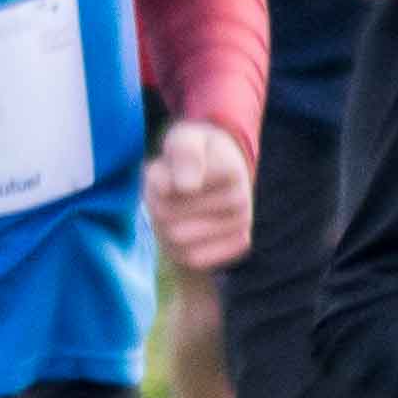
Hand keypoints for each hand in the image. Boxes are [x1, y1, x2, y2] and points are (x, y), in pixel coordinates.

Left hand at [145, 114, 252, 270]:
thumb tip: (187, 186)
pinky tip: (184, 228)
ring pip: (177, 239)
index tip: (164, 169)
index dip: (155, 180)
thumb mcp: (184, 139)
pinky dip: (179, 247)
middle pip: (168, 216)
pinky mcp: (239, 245)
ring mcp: (242, 224)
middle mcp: (241, 198)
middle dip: (154, 203)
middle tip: (163, 191)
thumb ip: (185, 152)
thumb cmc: (193, 155)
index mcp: (229, 169)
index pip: (171, 189)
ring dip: (162, 226)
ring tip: (171, 207)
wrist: (217, 173)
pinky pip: (193, 258)